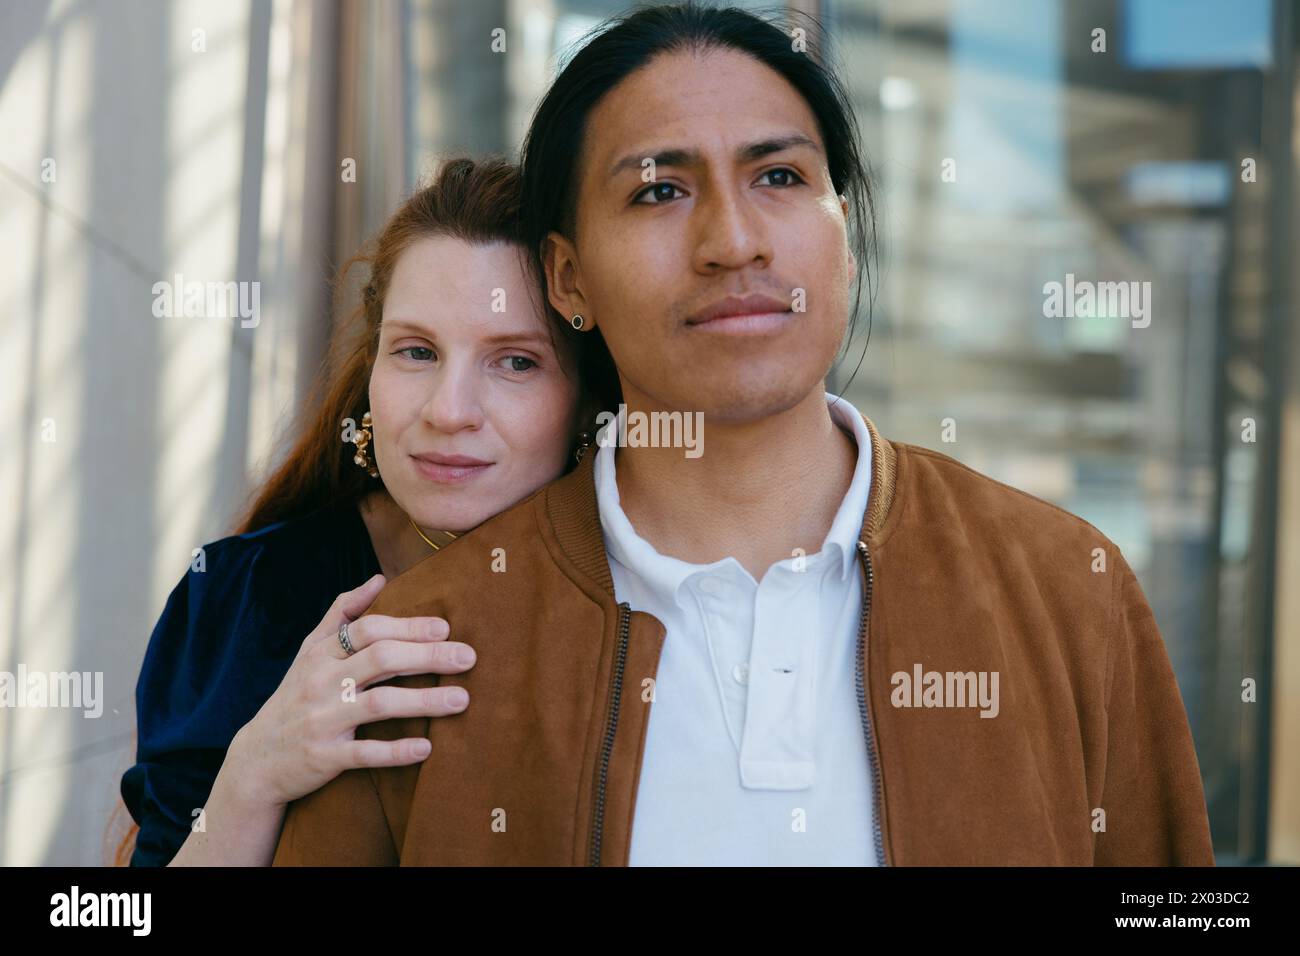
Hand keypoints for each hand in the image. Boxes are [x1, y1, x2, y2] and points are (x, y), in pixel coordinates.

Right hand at [228, 573, 471, 807]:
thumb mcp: (310, 652)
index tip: (445, 628)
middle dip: (427, 657)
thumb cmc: (295, 697)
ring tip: (462, 700)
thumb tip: (379, 579)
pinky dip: (395, 751)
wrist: (257, 760)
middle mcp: (321, 682)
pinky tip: (426, 747)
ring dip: (423, 701)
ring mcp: (322, 720)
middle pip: (380, 660)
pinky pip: (365, 753)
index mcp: (321, 654)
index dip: (408, 626)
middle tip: (468, 658)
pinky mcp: (324, 757)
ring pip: (379, 704)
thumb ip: (342, 614)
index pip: (369, 630)